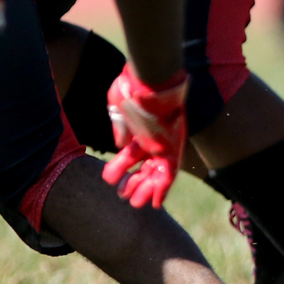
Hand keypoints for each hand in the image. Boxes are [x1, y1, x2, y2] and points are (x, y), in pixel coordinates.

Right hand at [102, 65, 188, 209]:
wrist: (153, 79)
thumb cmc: (135, 88)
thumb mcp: (120, 107)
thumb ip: (120, 127)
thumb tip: (121, 145)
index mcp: (139, 131)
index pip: (130, 155)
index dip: (121, 168)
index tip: (110, 179)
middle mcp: (153, 140)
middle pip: (144, 168)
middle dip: (132, 183)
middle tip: (122, 192)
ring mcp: (164, 145)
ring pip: (155, 175)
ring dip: (144, 191)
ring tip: (133, 202)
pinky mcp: (173, 149)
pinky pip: (169, 174)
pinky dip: (162, 189)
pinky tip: (155, 203)